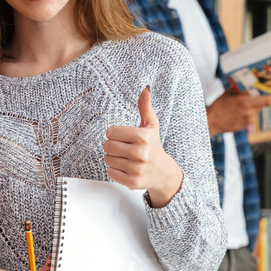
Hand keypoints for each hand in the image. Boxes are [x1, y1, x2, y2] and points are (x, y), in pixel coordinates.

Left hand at [104, 87, 181, 207]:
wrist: (163, 172)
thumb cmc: (153, 146)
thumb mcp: (151, 126)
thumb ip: (145, 107)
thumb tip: (145, 89)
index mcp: (143, 137)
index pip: (111, 132)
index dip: (114, 134)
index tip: (123, 137)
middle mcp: (141, 153)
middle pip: (107, 146)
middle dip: (112, 146)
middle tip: (123, 148)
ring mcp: (137, 169)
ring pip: (107, 159)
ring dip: (113, 158)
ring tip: (125, 158)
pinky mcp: (132, 182)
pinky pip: (110, 172)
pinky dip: (114, 170)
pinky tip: (125, 168)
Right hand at [206, 89, 270, 135]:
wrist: (211, 122)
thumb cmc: (218, 106)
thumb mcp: (228, 93)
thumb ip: (240, 88)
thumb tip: (248, 82)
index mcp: (246, 103)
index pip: (269, 100)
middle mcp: (250, 113)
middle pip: (263, 104)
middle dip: (261, 98)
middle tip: (256, 93)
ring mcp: (248, 121)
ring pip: (256, 110)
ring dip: (253, 106)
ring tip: (241, 104)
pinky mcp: (245, 127)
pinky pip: (250, 117)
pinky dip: (247, 113)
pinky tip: (237, 112)